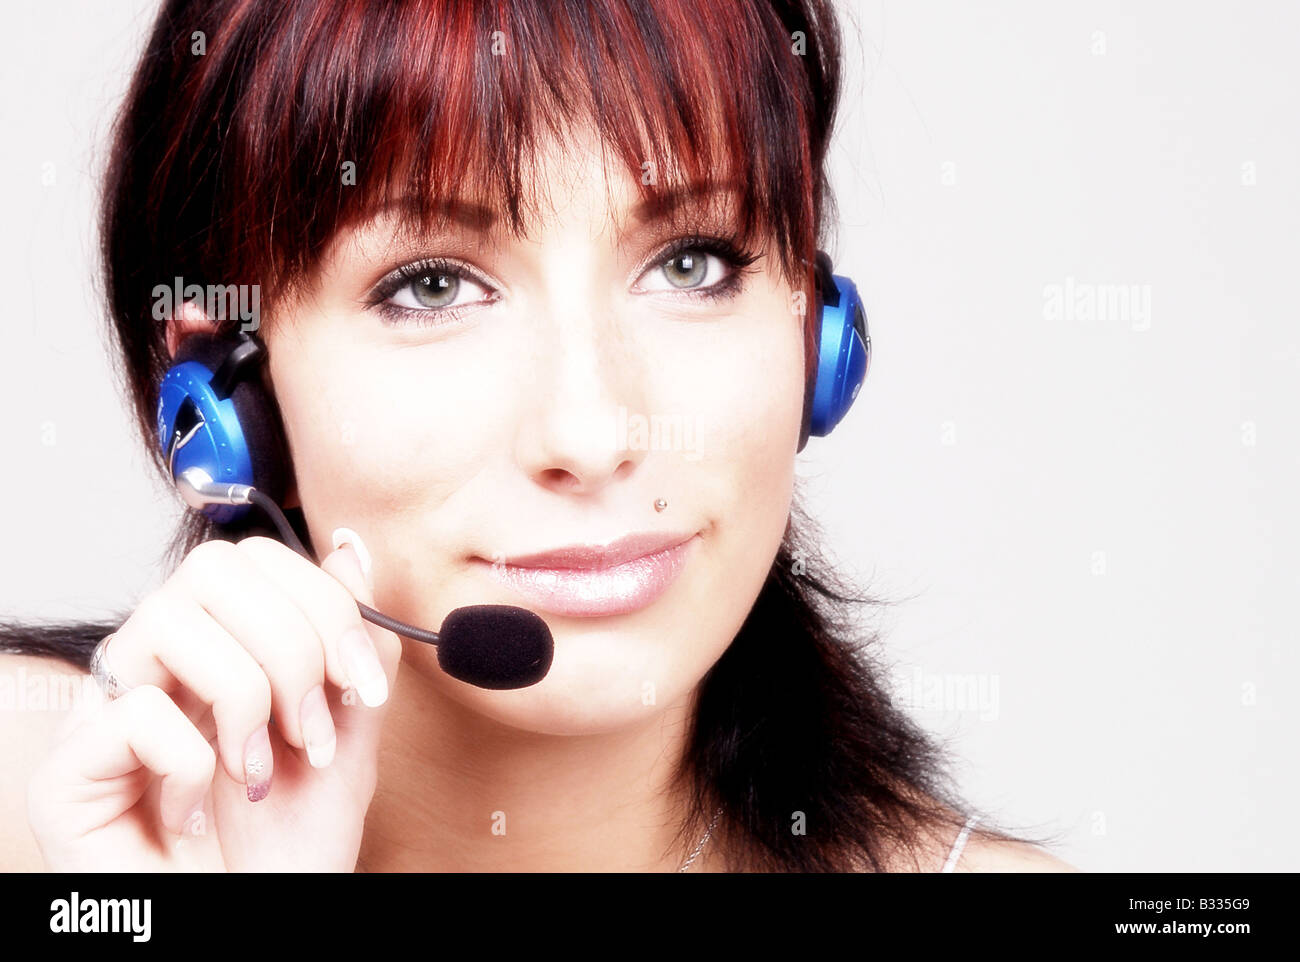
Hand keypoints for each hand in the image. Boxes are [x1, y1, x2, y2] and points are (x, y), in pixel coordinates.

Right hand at [26, 532, 401, 870]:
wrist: (253, 922)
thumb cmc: (290, 842)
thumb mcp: (349, 734)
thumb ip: (356, 644)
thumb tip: (350, 547)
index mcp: (223, 645)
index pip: (259, 558)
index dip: (324, 605)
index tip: (362, 686)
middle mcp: (158, 664)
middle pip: (213, 569)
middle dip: (290, 645)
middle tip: (312, 729)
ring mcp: (108, 709)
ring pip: (167, 619)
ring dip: (243, 696)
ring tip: (261, 766)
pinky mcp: (68, 769)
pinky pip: (134, 712)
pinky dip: (190, 762)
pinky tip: (198, 808)